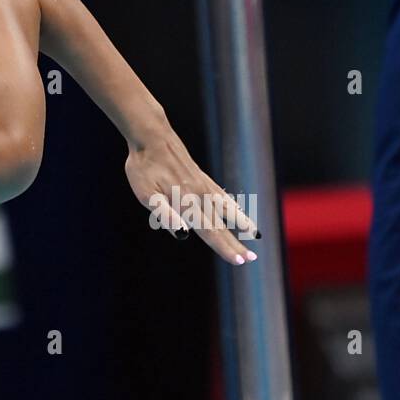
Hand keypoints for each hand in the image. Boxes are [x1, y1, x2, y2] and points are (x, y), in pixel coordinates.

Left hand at [125, 128, 258, 264]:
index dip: (224, 247)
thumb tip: (183, 233)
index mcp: (186, 203)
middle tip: (252, 259)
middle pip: (220, 225)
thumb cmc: (144, 168)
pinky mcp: (202, 178)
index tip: (239, 261)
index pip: (209, 231)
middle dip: (234, 244)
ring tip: (255, 236)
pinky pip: (222, 196)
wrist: (152, 137)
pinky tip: (238, 212)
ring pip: (227, 209)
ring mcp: (203, 186)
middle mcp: (199, 196)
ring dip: (241, 224)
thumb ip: (165, 214)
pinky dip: (233, 206)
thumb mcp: (147, 194)